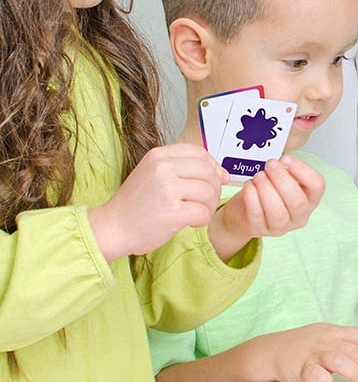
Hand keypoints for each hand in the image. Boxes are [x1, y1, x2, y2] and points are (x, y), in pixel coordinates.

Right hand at [90, 144, 226, 260]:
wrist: (111, 228)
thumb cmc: (135, 204)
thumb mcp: (154, 174)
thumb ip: (183, 168)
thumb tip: (222, 173)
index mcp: (159, 155)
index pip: (200, 153)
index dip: (214, 166)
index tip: (218, 179)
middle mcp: (163, 168)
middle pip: (208, 172)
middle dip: (214, 189)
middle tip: (205, 202)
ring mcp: (167, 188)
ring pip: (209, 192)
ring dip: (209, 206)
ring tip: (196, 213)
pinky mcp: (172, 211)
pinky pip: (203, 212)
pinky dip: (202, 220)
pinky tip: (191, 223)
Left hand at [210, 154, 324, 258]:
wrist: (244, 211)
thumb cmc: (268, 191)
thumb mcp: (282, 179)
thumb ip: (287, 170)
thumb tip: (282, 163)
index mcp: (310, 200)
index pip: (317, 186)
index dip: (302, 170)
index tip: (286, 159)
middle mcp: (299, 216)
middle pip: (297, 200)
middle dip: (281, 178)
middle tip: (270, 165)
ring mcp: (280, 227)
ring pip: (277, 211)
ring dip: (266, 188)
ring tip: (258, 176)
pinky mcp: (259, 229)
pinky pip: (256, 213)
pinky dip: (251, 195)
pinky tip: (249, 185)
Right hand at [248, 323, 357, 381]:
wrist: (269, 351)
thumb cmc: (301, 345)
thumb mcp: (325, 334)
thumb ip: (345, 337)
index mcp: (333, 332)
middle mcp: (325, 341)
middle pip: (354, 349)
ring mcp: (312, 354)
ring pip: (338, 359)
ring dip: (353, 371)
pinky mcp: (299, 369)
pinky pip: (314, 373)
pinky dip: (324, 379)